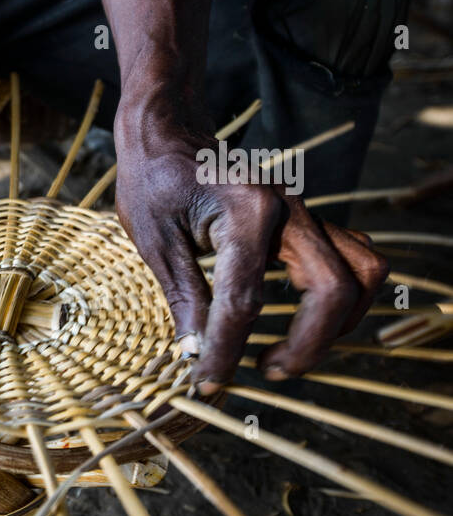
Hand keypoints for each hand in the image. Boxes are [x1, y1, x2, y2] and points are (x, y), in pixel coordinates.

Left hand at [114, 125, 387, 394]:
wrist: (168, 133)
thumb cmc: (154, 181)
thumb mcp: (155, 242)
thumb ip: (184, 298)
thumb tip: (196, 354)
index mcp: (245, 212)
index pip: (247, 300)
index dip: (228, 349)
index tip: (208, 381)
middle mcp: (289, 210)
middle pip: (333, 289)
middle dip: (306, 345)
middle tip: (265, 372)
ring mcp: (306, 213)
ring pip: (361, 273)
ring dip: (336, 324)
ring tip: (290, 354)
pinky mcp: (308, 221)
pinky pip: (353, 259)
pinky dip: (341, 298)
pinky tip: (304, 323)